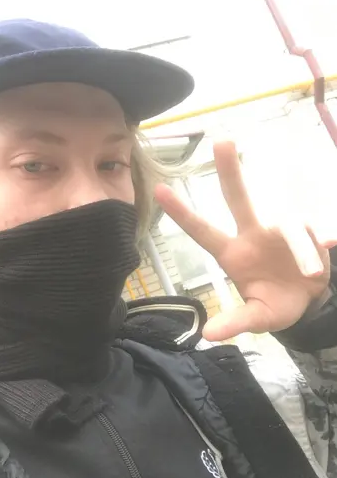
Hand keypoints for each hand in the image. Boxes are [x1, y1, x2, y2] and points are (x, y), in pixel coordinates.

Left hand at [156, 140, 335, 340]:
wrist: (311, 301)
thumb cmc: (276, 304)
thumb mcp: (256, 318)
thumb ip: (235, 323)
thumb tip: (207, 335)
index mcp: (233, 253)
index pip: (204, 231)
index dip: (183, 213)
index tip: (159, 191)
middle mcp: (253, 234)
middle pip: (238, 199)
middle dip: (230, 172)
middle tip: (222, 141)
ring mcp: (281, 231)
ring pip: (287, 224)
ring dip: (301, 248)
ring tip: (311, 272)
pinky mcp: (309, 232)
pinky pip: (314, 233)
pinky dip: (319, 241)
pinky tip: (328, 245)